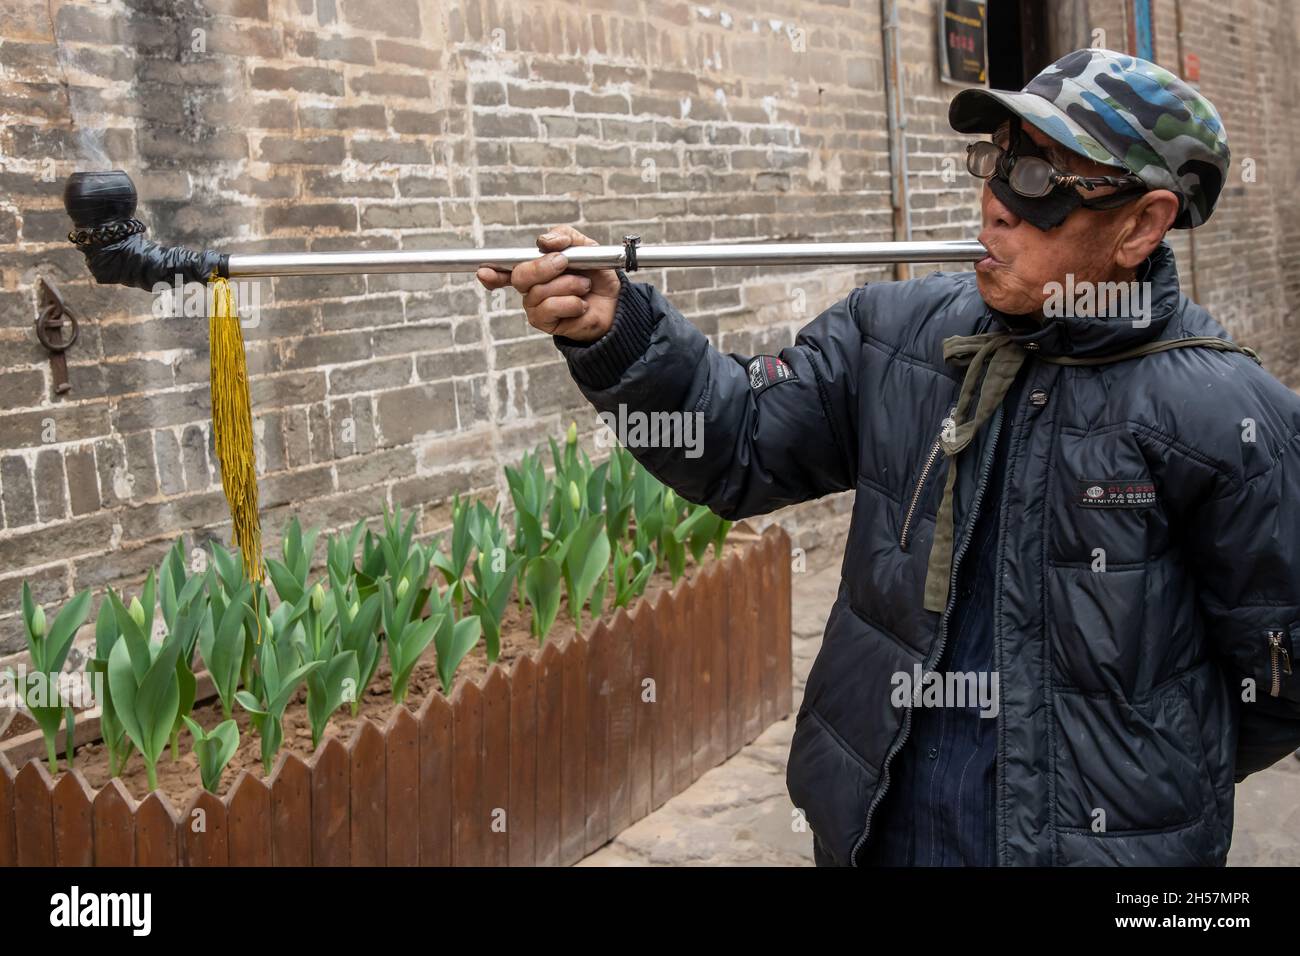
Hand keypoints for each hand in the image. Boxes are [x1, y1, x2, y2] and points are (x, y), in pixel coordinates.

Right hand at [476, 225, 620, 341]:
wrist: (615, 302)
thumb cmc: (596, 274)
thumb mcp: (585, 247)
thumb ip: (564, 237)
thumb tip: (544, 241)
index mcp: (535, 266)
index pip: (505, 267)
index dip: (492, 270)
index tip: (483, 270)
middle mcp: (531, 286)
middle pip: (520, 275)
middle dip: (543, 267)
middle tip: (564, 262)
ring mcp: (536, 306)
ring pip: (539, 291)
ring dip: (568, 285)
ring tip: (584, 286)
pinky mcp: (546, 323)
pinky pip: (550, 308)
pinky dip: (571, 303)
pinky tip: (581, 305)